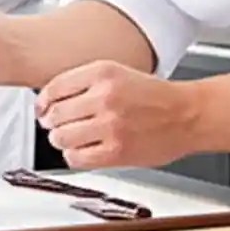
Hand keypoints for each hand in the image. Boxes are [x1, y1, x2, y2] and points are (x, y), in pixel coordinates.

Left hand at [37, 60, 198, 169]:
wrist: (186, 115)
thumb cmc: (153, 96)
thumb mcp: (117, 73)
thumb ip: (83, 83)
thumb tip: (47, 101)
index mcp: (102, 72)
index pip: (53, 88)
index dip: (43, 103)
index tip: (42, 109)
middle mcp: (104, 97)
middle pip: (54, 115)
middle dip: (52, 123)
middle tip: (58, 125)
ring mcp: (110, 125)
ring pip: (61, 138)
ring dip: (62, 140)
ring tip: (72, 138)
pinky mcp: (117, 151)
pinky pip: (76, 158)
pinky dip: (74, 156)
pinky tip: (84, 151)